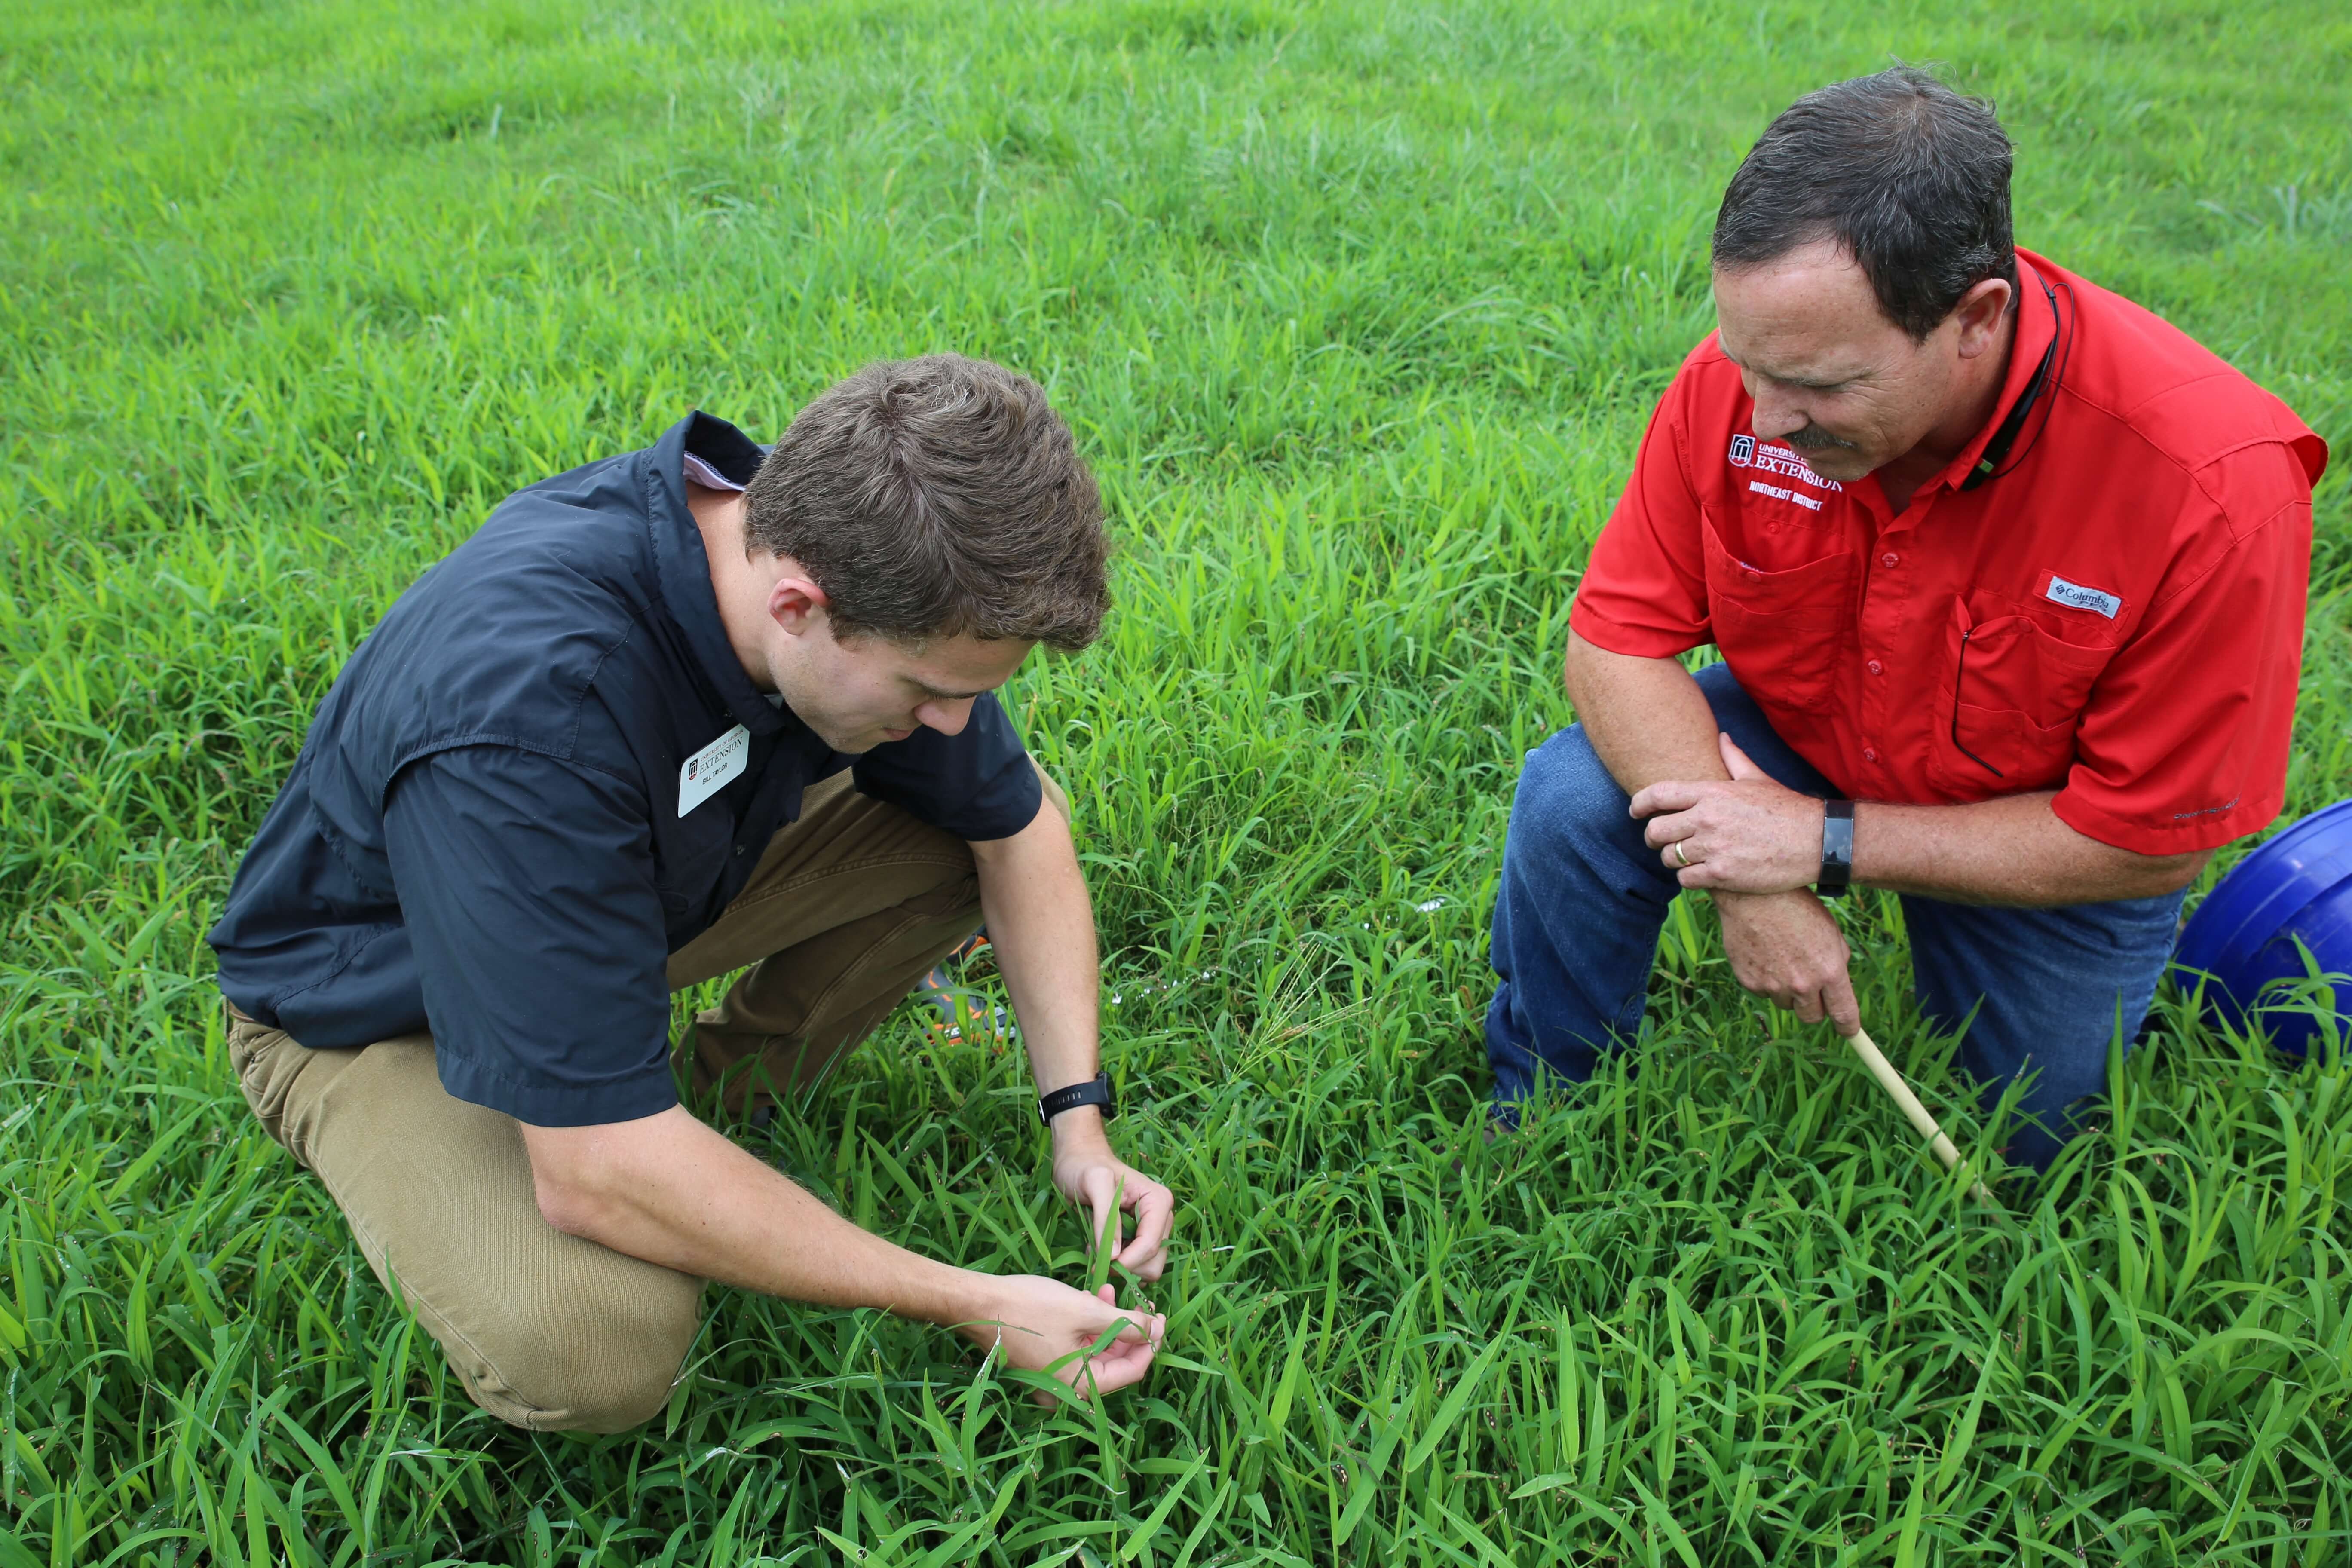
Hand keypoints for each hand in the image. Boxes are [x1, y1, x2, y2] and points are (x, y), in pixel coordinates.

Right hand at [957, 1275, 1164, 1401]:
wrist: (976, 1303)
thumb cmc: (1030, 1307)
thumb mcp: (1086, 1311)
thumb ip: (1126, 1323)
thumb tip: (1155, 1330)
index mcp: (1080, 1385)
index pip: (1132, 1370)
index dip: (1151, 1342)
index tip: (1160, 1316)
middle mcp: (1066, 1390)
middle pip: (1114, 1362)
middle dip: (1129, 1329)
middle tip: (1141, 1302)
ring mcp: (1052, 1378)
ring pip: (1094, 1351)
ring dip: (1107, 1322)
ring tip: (1109, 1291)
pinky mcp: (1041, 1363)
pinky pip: (1074, 1348)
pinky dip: (1086, 1326)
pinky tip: (1089, 1299)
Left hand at [1049, 1115, 1174, 1282]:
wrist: (1079, 1161)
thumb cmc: (1085, 1166)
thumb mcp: (1095, 1183)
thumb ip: (1106, 1217)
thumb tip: (1115, 1256)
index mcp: (1158, 1201)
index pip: (1150, 1245)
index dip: (1126, 1262)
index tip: (1098, 1266)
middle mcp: (1161, 1217)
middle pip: (1153, 1261)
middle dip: (1126, 1267)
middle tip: (1097, 1260)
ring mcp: (1152, 1229)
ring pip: (1148, 1267)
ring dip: (1122, 1268)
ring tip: (1097, 1252)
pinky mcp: (1140, 1238)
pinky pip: (1136, 1264)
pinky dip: (1119, 1265)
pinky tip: (1101, 1250)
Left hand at [1631, 733, 1825, 893]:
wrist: (1817, 841)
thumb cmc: (1787, 809)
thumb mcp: (1758, 778)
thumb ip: (1733, 758)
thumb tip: (1721, 737)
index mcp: (1711, 792)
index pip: (1658, 794)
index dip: (1639, 804)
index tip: (1635, 811)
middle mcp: (1707, 818)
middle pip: (1656, 830)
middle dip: (1654, 837)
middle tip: (1660, 841)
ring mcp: (1713, 847)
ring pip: (1669, 857)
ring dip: (1673, 859)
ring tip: (1686, 859)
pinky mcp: (1722, 874)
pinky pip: (1686, 879)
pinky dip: (1689, 879)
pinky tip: (1701, 875)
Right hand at [1716, 889, 1859, 1031]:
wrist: (1752, 893)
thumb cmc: (1796, 906)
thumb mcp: (1829, 930)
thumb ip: (1838, 959)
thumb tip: (1838, 984)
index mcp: (1829, 971)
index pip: (1844, 1014)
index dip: (1849, 1027)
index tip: (1849, 1032)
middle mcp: (1803, 984)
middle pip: (1812, 1017)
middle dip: (1814, 1007)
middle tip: (1809, 986)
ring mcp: (1774, 986)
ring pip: (1785, 1003)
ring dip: (1787, 990)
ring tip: (1781, 957)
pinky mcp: (1750, 982)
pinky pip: (1763, 991)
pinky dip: (1765, 979)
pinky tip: (1763, 953)